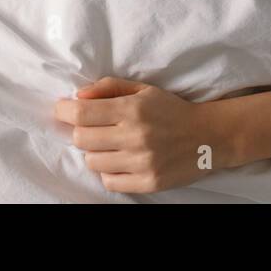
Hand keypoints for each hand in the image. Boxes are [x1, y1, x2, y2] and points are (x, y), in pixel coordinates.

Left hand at [54, 76, 218, 194]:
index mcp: (132, 109)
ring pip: (92, 162)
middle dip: (79, 131)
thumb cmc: (170, 110)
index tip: (62, 110)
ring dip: (95, 152)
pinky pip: (110, 182)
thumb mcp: (143, 89)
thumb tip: (77, 96)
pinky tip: (121, 161)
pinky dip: (109, 172)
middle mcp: (136, 136)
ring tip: (111, 145)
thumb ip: (108, 87)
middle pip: (81, 139)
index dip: (64, 111)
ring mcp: (142, 162)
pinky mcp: (149, 182)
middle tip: (91, 128)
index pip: (81, 113)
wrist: (208, 136)